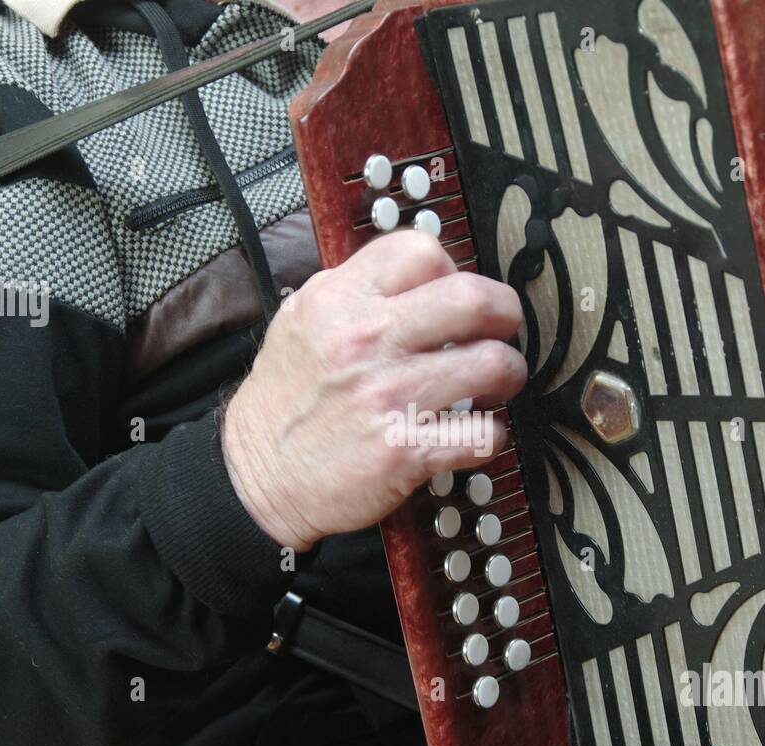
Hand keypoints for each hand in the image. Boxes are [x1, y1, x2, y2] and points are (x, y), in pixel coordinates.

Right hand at [223, 231, 526, 551]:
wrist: (256, 475)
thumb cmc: (285, 401)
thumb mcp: (302, 323)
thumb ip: (356, 292)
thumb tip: (423, 275)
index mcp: (338, 301)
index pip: (422, 250)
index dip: (453, 271)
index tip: (453, 297)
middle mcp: (365, 341)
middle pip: (475, 299)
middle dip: (505, 314)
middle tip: (500, 331)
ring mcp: (387, 396)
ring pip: (494, 363)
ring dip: (507, 374)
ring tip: (493, 385)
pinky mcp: (404, 450)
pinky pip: (483, 433)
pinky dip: (492, 434)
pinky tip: (475, 432)